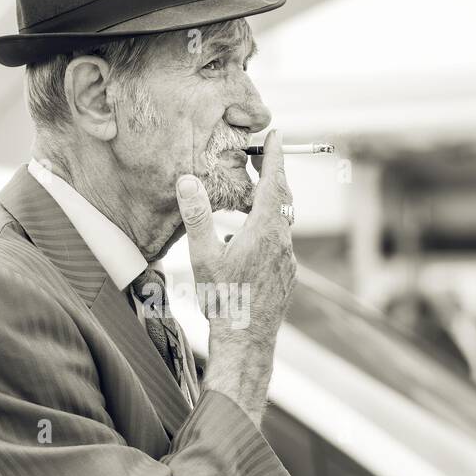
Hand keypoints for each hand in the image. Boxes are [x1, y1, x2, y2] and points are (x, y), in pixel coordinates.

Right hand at [175, 131, 296, 424]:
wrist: (247, 341)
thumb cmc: (224, 299)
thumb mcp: (204, 255)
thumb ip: (197, 216)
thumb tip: (187, 180)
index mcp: (265, 230)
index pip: (273, 182)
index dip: (274, 156)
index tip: (275, 134)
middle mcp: (283, 241)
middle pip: (282, 199)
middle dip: (273, 176)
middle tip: (262, 159)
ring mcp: (288, 260)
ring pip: (283, 222)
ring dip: (270, 205)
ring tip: (252, 197)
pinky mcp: (287, 277)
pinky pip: (281, 243)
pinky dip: (270, 229)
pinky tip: (251, 240)